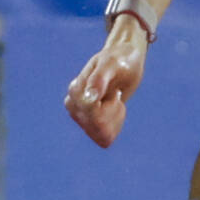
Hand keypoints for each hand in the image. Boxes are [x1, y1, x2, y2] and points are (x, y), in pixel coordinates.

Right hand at [66, 20, 150, 148]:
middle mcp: (73, 105)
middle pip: (98, 127)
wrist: (125, 61)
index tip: (115, 89)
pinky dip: (114, 125)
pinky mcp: (90, 125)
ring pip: (101, 135)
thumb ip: (99, 79)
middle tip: (115, 94)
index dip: (111, 106)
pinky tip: (114, 109)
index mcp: (76, 91)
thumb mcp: (112, 65)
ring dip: (114, 118)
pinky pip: (104, 139)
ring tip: (113, 99)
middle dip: (113, 112)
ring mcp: (80, 117)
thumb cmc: (119, 61)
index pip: (92, 114)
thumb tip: (88, 99)